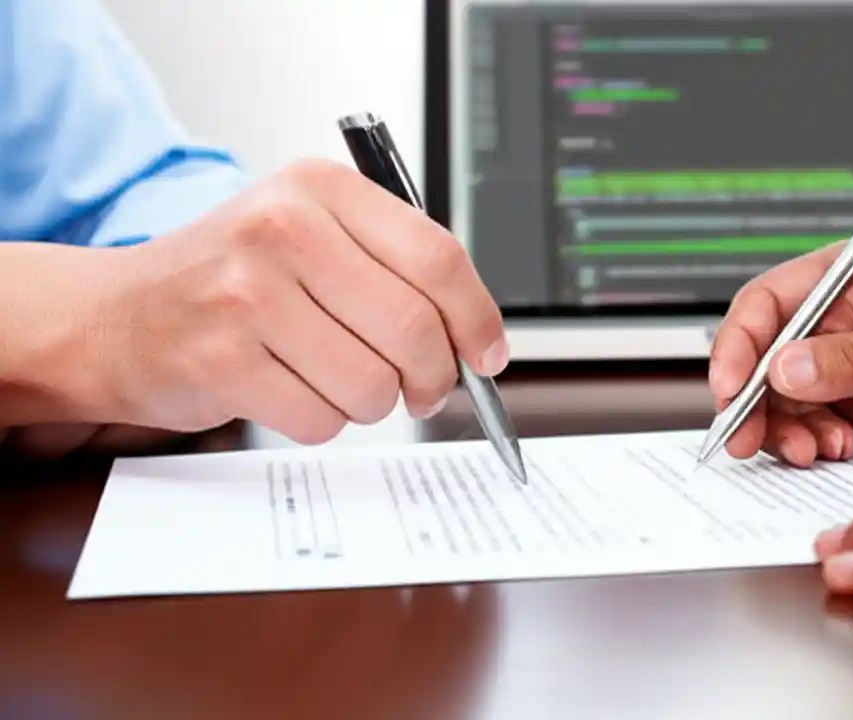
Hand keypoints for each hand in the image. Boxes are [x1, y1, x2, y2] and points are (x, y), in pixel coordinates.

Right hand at [72, 160, 505, 442]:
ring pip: (373, 385)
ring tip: (333, 379)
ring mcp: (247, 293)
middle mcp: (284, 227)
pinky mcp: (222, 360)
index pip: (439, 258)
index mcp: (320, 188)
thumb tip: (478, 334)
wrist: (112, 316)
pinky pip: (322, 420)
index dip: (477, 319)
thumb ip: (393, 266)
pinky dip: (320, 420)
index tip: (488, 355)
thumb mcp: (310, 234)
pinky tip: (289, 391)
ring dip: (369, 402)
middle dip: (432, 377)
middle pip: (414, 329)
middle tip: (423, 389)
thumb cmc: (228, 279)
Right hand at [708, 246, 852, 465]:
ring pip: (784, 403)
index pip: (766, 305)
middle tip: (748, 439)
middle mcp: (840, 323)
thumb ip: (849, 360)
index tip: (731, 387)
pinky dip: (814, 445)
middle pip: (764, 360)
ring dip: (788, 430)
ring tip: (813, 451)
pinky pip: (816, 430)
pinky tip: (837, 452)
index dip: (738, 345)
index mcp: (847, 280)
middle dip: (754, 401)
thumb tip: (783, 370)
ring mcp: (851, 370)